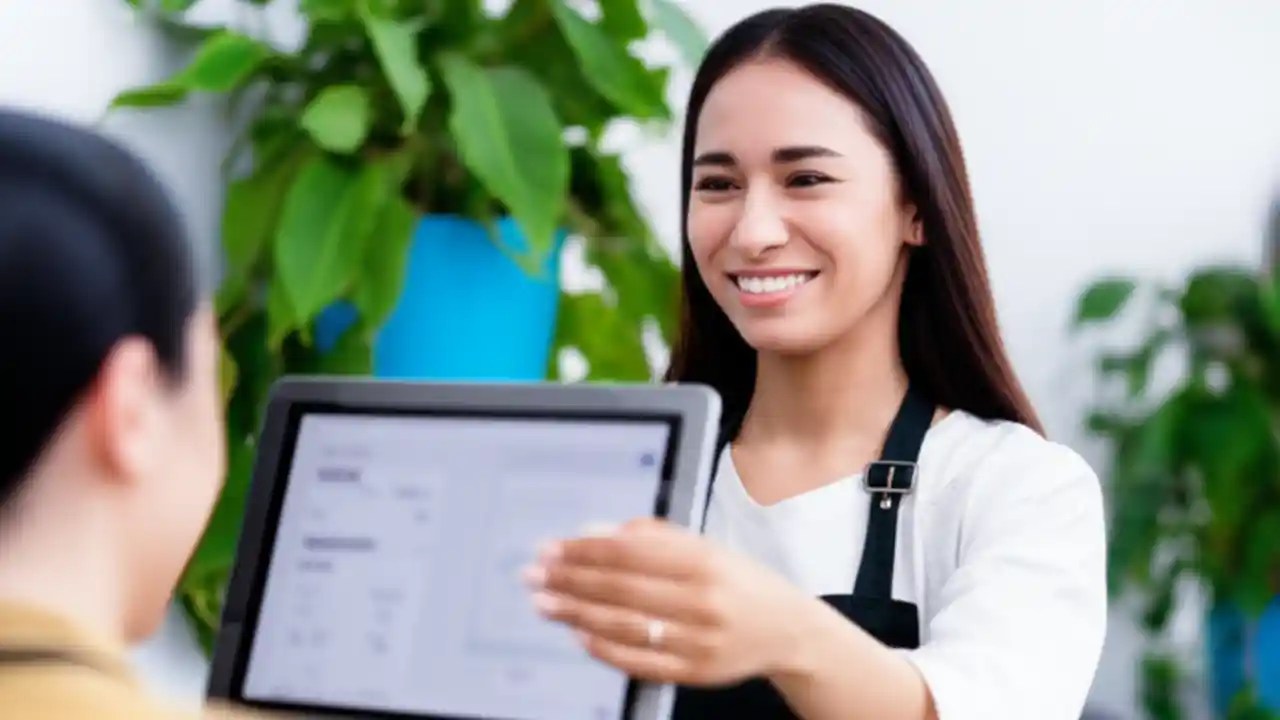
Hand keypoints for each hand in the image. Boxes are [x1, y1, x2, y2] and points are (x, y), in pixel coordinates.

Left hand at [522, 517, 812, 686]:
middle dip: (570, 580)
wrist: (789, 630)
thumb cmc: (739, 581)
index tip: (551, 548)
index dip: (584, 551)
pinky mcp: (695, 671)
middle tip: (535, 575)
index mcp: (704, 560)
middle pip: (620, 588)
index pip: (629, 552)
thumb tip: (596, 533)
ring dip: (576, 613)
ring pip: (624, 625)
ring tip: (545, 603)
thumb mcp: (705, 547)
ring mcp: (699, 639)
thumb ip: (653, 537)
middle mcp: (702, 599)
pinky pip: (639, 661)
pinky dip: (604, 648)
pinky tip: (578, 634)